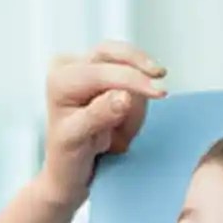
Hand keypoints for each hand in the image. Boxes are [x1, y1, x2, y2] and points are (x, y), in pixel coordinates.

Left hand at [38, 40, 167, 207]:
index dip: (132, 79)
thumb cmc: (67, 155)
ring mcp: (91, 69)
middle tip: (162, 91)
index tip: (158, 92)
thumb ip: (98, 116)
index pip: (101, 70)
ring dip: (137, 101)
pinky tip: (122, 128)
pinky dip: (138, 105)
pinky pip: (136, 82)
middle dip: (140, 74)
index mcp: (60, 78)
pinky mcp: (108, 77)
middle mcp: (72, 67)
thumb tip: (125, 96)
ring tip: (120, 137)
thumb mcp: (76, 140)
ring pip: (131, 67)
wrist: (70, 168)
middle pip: (116, 54)